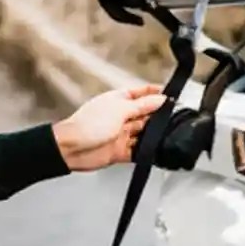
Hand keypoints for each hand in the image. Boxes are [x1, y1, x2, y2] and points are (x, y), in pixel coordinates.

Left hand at [53, 85, 167, 171]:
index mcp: (119, 100)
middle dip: (158, 116)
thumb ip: (143, 106)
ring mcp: (121, 134)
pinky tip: (154, 151)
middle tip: (173, 118)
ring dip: (153, 134)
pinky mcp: (120, 150)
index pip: (142, 94)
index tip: (171, 96)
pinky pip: (138, 151)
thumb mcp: (121, 109)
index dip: (156, 94)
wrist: (71, 148)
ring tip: (164, 135)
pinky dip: (146, 151)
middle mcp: (121, 116)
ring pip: (144, 133)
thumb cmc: (88, 125)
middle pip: (146, 114)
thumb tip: (160, 99)